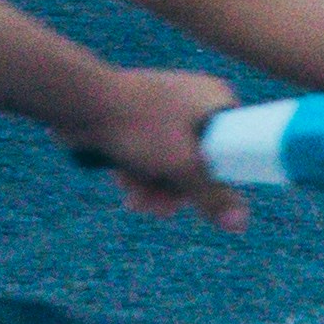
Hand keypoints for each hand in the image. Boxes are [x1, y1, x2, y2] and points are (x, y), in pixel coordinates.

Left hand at [65, 62, 245, 227]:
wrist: (82, 103)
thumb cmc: (139, 126)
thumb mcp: (183, 166)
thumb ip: (212, 196)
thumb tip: (241, 224)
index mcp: (215, 99)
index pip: (236, 144)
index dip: (221, 175)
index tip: (203, 194)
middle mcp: (194, 101)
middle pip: (200, 161)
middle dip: (177, 190)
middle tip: (162, 208)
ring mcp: (164, 110)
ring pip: (170, 163)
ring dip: (155, 189)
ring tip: (137, 200)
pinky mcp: (139, 120)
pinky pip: (149, 155)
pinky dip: (139, 173)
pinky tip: (125, 184)